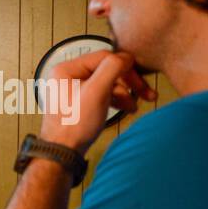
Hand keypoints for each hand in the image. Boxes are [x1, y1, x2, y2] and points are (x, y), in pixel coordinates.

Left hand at [38, 49, 154, 153]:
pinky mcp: (79, 101)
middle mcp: (67, 76)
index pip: (104, 57)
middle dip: (127, 83)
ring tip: (134, 107)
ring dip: (124, 93)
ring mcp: (72, 89)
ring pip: (107, 82)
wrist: (62, 152)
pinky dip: (115, 99)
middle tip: (145, 93)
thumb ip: (112, 69)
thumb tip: (126, 56)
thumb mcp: (96, 92)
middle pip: (106, 70)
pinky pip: (102, 93)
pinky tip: (127, 108)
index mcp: (66, 69)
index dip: (125, 68)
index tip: (140, 81)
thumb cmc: (74, 125)